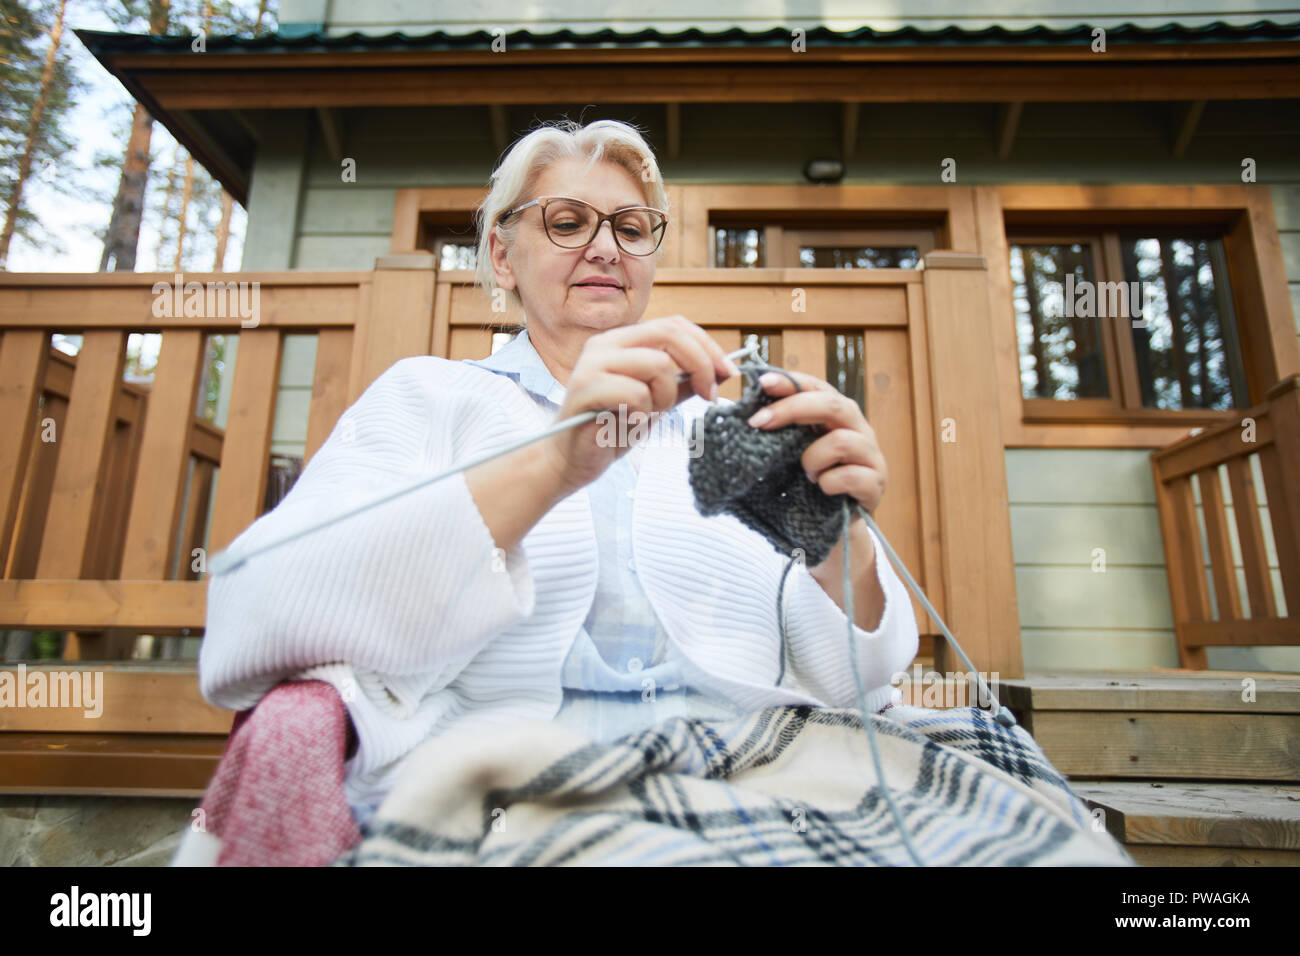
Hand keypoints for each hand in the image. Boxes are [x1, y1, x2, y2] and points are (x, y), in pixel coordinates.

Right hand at [539, 316, 739, 494]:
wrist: (571, 461)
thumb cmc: (610, 430)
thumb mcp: (657, 403)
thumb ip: (683, 384)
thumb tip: (723, 370)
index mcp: (622, 341)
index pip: (674, 325)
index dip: (707, 346)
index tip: (728, 373)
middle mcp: (605, 344)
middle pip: (670, 334)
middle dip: (701, 365)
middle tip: (709, 395)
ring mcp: (593, 363)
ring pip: (658, 364)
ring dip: (666, 396)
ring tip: (648, 415)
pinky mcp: (585, 387)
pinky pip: (637, 393)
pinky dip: (642, 413)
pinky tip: (627, 423)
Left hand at [744, 369, 888, 515]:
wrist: (832, 525)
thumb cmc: (808, 482)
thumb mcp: (791, 451)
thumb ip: (779, 429)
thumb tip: (748, 410)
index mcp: (836, 415)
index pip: (817, 387)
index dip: (791, 382)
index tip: (761, 383)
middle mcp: (858, 428)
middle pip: (832, 405)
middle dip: (792, 409)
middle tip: (758, 422)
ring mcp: (871, 454)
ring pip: (841, 442)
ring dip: (813, 459)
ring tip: (806, 474)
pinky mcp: (876, 482)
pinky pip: (850, 476)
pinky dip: (829, 483)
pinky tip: (823, 489)